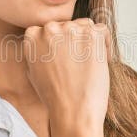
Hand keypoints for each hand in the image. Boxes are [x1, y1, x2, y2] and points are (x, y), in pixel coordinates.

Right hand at [22, 18, 113, 136]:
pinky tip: (102, 60)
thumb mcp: (33, 71)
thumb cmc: (54, 97)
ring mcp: (70, 30)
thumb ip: (38, 51)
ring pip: (85, 26)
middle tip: (80, 63)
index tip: (66, 57)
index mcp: (32, 36)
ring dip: (90, 41)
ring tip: (90, 63)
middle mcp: (49, 29)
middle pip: (67, 25)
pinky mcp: (91, 35)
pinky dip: (105, 43)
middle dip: (75, 42)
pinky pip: (102, 29)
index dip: (60, 43)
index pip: (49, 28)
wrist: (72, 112)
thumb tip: (47, 42)